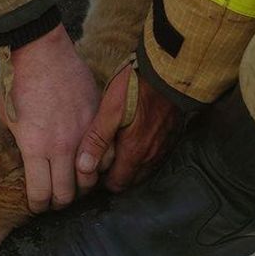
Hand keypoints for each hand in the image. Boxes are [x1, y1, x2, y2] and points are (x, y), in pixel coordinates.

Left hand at [2, 25, 98, 212]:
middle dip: (59, 200)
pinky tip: (90, 159)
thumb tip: (26, 163)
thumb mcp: (9, 120)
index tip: (37, 203)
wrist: (42, 52)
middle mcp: (63, 147)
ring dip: (81, 184)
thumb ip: (21, 146)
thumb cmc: (19, 83)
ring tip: (73, 180)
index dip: (38, 205)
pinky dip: (99, 162)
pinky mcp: (98, 119)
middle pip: (67, 194)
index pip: (41, 195)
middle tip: (55, 196)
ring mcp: (84, 134)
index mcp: (36, 149)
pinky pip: (105, 152)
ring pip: (90, 178)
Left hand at [75, 66, 179, 191]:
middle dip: (114, 176)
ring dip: (128, 166)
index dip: (102, 181)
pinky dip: (142, 155)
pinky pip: (154, 156)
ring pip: (143, 169)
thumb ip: (97, 140)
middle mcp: (151, 156)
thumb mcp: (110, 110)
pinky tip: (132, 139)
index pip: (117, 185)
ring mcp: (163, 147)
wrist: (170, 70)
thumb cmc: (137, 87)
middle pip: (130, 180)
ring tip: (114, 149)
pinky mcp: (170, 136)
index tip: (91, 169)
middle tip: (100, 159)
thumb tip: (84, 167)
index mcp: (135, 152)